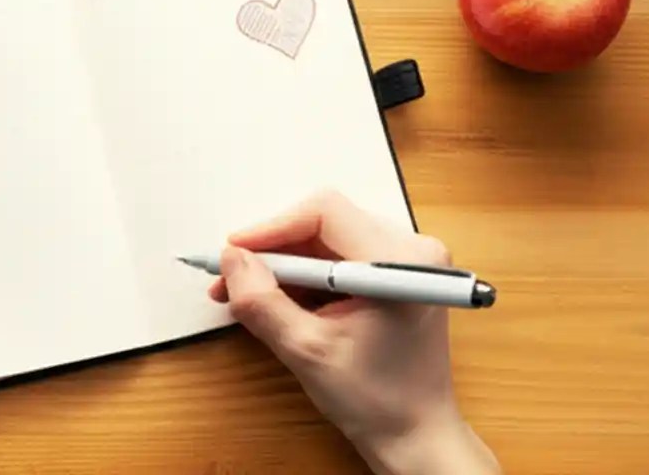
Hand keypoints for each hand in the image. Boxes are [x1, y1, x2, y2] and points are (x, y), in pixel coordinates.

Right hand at [209, 192, 499, 474]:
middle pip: (323, 224)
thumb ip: (263, 302)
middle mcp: (411, 251)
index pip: (325, 214)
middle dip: (273, 251)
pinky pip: (338, 258)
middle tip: (234, 278)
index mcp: (401, 263)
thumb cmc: (379, 400)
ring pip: (326, 241)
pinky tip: (278, 301)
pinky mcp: (393, 275)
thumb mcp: (307, 351)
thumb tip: (232, 261)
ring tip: (249, 293)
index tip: (235, 251)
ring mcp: (405, 262)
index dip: (272, 229)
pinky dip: (304, 277)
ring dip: (285, 266)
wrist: (415, 434)